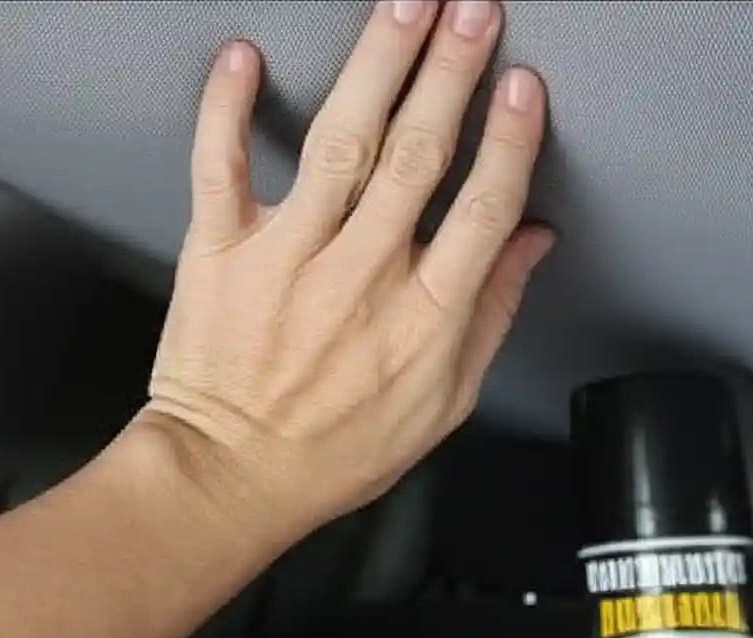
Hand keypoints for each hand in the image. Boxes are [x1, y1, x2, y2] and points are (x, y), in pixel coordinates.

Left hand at [138, 0, 551, 528]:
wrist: (228, 476)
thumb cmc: (334, 449)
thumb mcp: (440, 404)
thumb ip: (490, 315)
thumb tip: (532, 240)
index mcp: (421, 319)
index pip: (481, 210)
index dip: (509, 142)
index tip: (524, 86)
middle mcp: (359, 277)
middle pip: (418, 155)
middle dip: (452, 72)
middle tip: (475, 9)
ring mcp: (285, 259)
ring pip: (341, 143)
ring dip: (377, 65)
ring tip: (408, 4)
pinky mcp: (219, 252)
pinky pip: (220, 167)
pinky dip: (227, 109)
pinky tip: (244, 56)